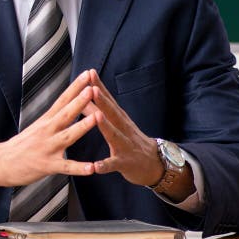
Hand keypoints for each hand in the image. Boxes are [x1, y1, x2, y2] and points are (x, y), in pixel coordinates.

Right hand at [0, 70, 101, 195]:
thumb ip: (54, 117)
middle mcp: (47, 131)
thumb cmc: (21, 145)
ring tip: (97, 117)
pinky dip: (79, 167)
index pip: (62, 100)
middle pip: (66, 113)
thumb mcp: (37, 126)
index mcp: (46, 120)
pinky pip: (66, 167)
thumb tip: (69, 103)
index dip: (75, 87)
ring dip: (83, 126)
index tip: (87, 74)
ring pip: (68, 136)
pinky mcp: (47, 165)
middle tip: (92, 88)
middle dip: (80, 100)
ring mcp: (47, 147)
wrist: (0, 162)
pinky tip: (91, 168)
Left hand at [84, 69, 163, 186]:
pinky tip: (96, 166)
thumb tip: (82, 94)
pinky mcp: (125, 163)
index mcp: (119, 118)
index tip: (89, 72)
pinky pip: (114, 164)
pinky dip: (105, 165)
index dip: (99, 86)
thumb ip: (99, 109)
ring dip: (105, 125)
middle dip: (102, 100)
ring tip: (96, 116)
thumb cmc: (130, 139)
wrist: (156, 164)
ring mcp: (125, 145)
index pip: (108, 99)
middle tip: (91, 88)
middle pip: (112, 112)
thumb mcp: (117, 122)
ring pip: (114, 135)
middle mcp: (123, 128)